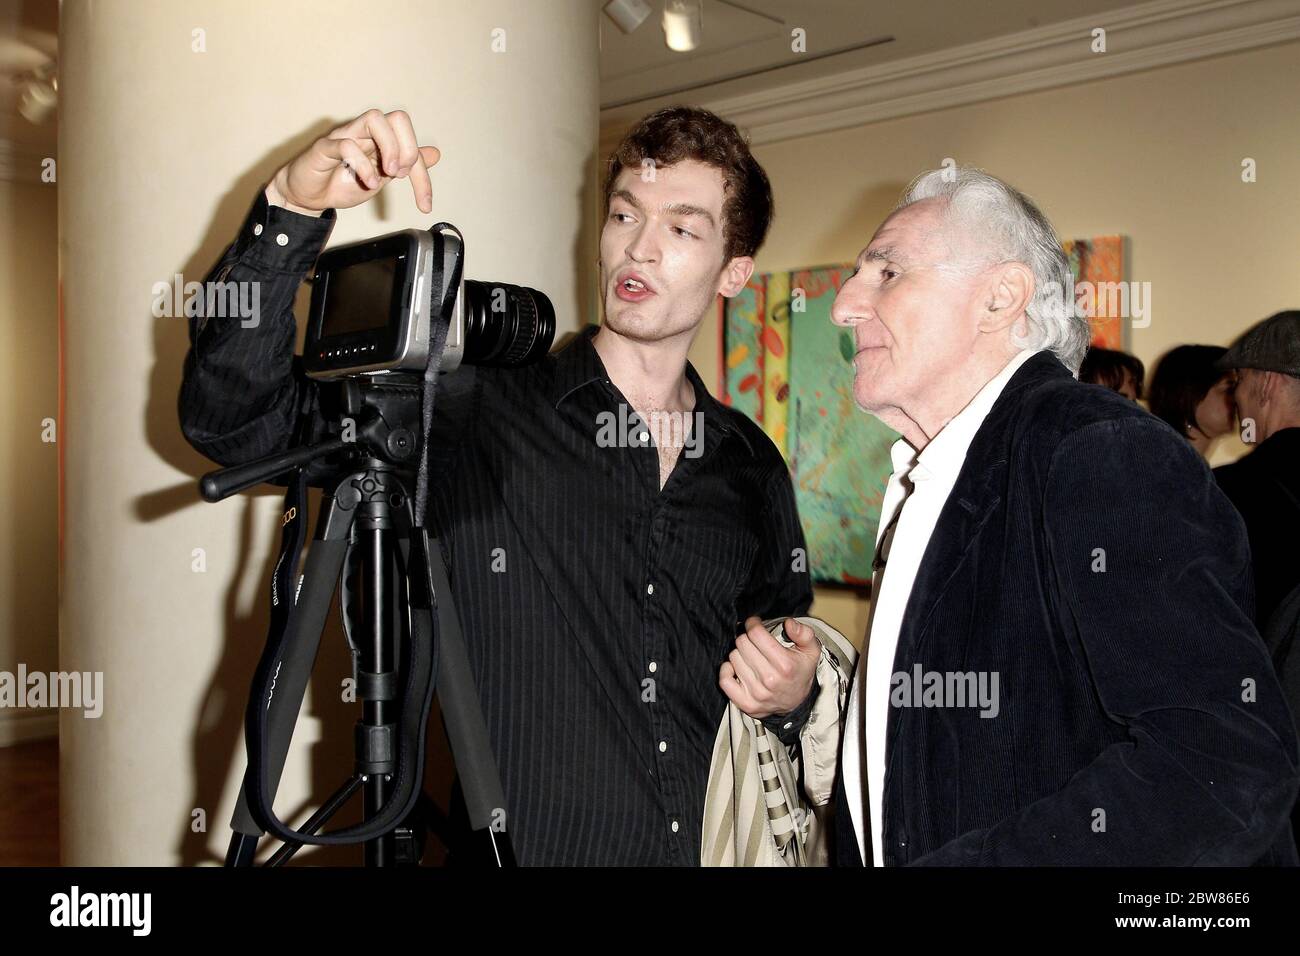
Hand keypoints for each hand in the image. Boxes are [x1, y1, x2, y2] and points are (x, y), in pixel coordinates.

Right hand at [267, 108, 440, 214]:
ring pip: (374, 119)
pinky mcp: (324, 147)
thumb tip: (435, 153)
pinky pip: (346, 144)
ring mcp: (344, 136)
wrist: (307, 196)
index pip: (411, 141)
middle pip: (398, 118)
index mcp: (380, 139)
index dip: (422, 173)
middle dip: (408, 149)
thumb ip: (404, 165)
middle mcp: (364, 132)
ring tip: (387, 175)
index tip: (424, 203)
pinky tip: (367, 182)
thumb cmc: (341, 182)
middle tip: (400, 175)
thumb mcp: (382, 177)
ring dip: (389, 149)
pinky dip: (363, 165)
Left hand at [719, 616, 818, 719]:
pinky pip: (724, 680)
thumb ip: (804, 633)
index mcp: (785, 665)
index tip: (755, 624)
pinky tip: (737, 666)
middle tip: (754, 641)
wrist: (798, 702)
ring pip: (733, 658)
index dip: (753, 624)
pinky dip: (727, 670)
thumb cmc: (800, 671)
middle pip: (742, 643)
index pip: (756, 634)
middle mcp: (770, 680)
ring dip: (740, 653)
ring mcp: (757, 693)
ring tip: (750, 656)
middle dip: (748, 638)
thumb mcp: (811, 651)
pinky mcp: (746, 703)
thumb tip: (789, 623)